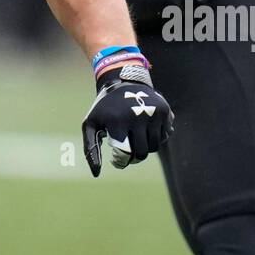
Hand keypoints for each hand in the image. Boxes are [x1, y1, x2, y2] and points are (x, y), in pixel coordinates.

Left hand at [82, 62, 172, 176]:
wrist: (123, 81)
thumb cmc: (104, 108)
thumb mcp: (90, 124)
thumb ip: (90, 148)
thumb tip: (96, 173)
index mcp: (117, 122)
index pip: (125, 154)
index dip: (121, 160)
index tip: (115, 159)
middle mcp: (137, 117)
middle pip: (142, 152)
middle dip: (134, 157)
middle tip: (128, 153)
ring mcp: (153, 113)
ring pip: (155, 146)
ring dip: (145, 147)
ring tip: (135, 141)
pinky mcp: (165, 111)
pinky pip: (165, 135)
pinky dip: (156, 137)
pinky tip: (145, 130)